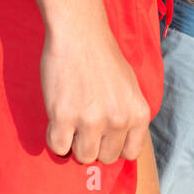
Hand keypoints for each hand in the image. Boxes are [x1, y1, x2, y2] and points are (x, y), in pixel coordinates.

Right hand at [41, 21, 150, 164]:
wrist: (80, 36)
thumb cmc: (105, 59)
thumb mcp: (130, 88)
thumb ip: (128, 116)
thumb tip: (120, 145)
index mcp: (138, 113)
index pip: (131, 153)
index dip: (116, 147)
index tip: (105, 138)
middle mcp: (119, 120)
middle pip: (106, 158)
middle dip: (95, 146)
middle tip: (85, 127)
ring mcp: (91, 120)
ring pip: (83, 156)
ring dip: (75, 144)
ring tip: (73, 123)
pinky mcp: (64, 117)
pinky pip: (58, 147)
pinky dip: (55, 138)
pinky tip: (59, 119)